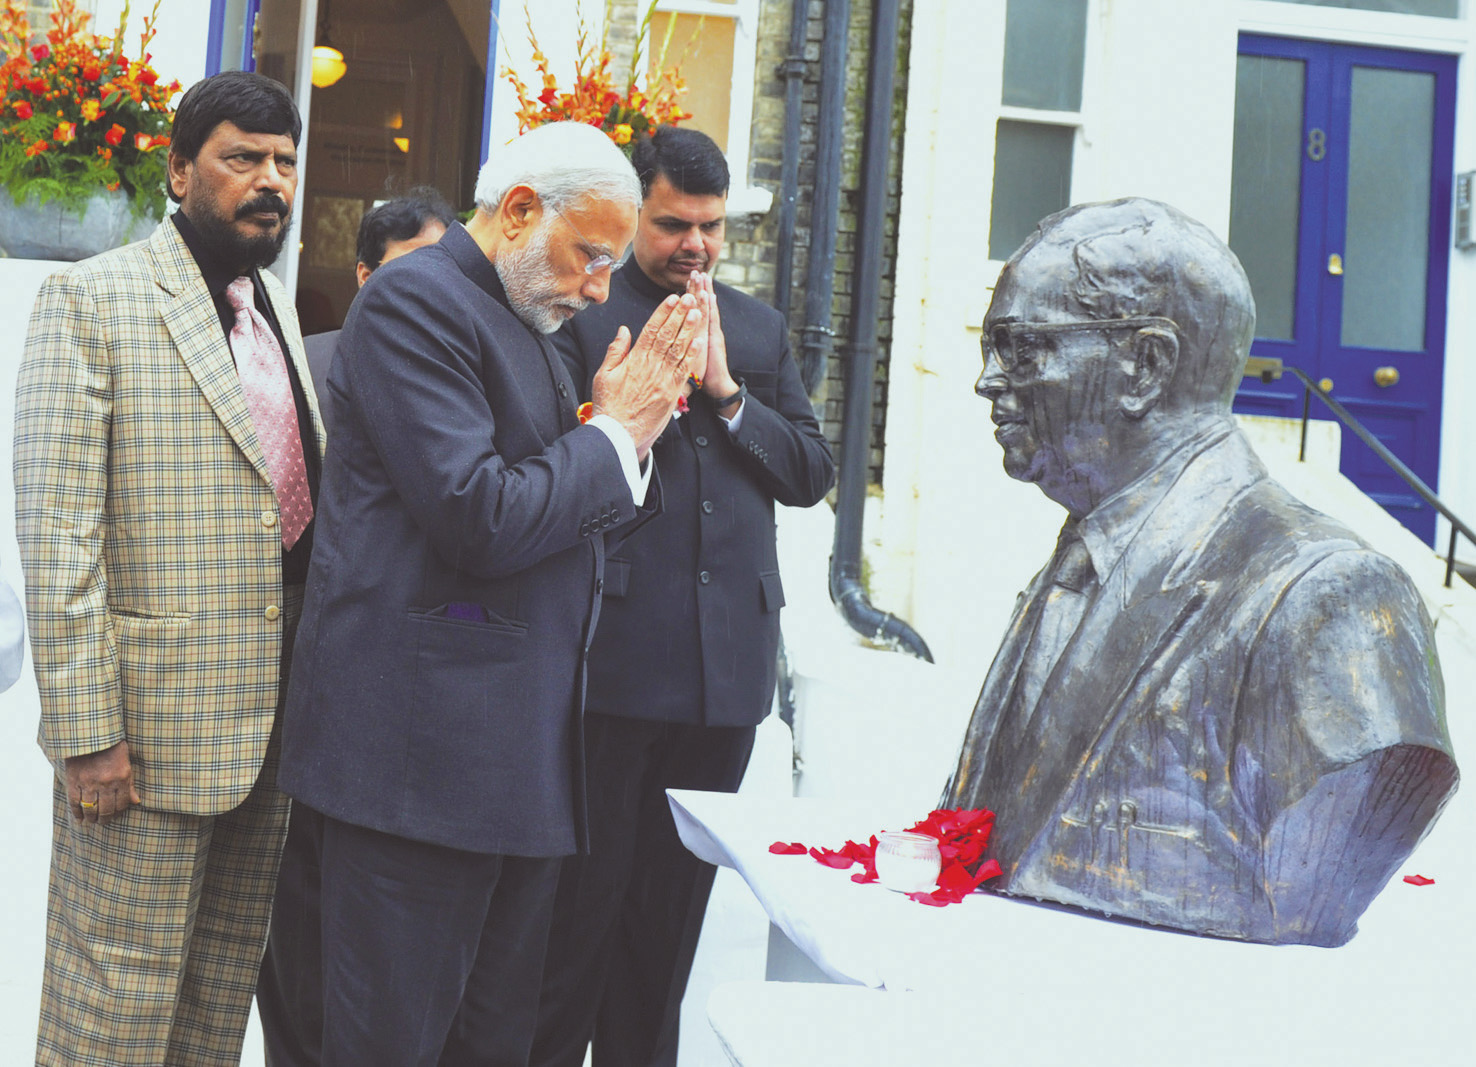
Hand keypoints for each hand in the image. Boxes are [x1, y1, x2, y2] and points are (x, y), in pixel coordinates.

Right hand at [65, 739, 140, 824]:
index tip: (116, 816)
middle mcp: (106, 783)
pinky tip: (79, 818)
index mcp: (122, 778)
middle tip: (103, 822)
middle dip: (105, 819)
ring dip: (92, 818)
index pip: (122, 804)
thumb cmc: (112, 747)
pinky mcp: (74, 781)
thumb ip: (130, 784)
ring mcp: (89, 783)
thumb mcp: (126, 763)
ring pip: (90, 809)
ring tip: (93, 821)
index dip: (119, 813)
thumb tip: (136, 802)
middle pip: (106, 810)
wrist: (91, 734)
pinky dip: (76, 813)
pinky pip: (74, 802)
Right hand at [592, 293, 706, 458]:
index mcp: (634, 360)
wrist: (617, 433)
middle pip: (667, 335)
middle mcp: (650, 367)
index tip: (671, 299)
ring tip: (697, 312)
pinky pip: (684, 371)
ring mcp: (662, 380)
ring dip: (689, 330)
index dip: (662, 313)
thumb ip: (616, 351)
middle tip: (689, 298)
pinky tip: (699, 341)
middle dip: (679, 315)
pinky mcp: (671, 393)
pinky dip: (692, 355)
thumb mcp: (604, 375)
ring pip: (678, 349)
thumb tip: (624, 330)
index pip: (651, 330)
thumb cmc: (609, 406)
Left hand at [682, 273, 711, 387]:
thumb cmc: (701, 375)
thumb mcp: (687, 357)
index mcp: (698, 334)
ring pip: (707, 309)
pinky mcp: (714, 341)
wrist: (717, 386)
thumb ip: (682, 345)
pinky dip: (710, 308)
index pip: (694, 310)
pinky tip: (709, 296)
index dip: (692, 294)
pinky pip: (711, 322)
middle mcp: (706, 331)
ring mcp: (711, 334)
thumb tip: (672, 337)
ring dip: (705, 292)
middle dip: (699, 287)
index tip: (689, 279)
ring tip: (704, 277)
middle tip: (697, 270)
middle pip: (701, 305)